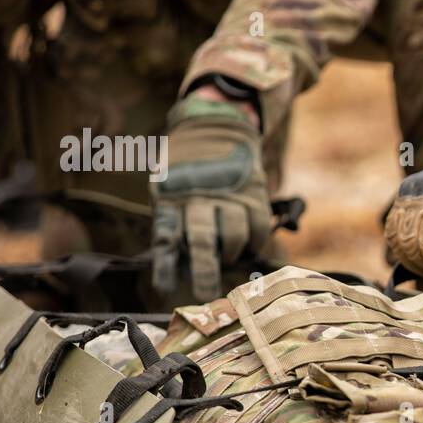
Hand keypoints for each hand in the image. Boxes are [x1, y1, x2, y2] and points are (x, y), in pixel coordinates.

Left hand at [151, 95, 271, 301]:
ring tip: (228, 255)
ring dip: (231, 253)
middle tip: (206, 293)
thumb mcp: (167, 191)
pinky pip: (258, 229)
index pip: (166, 237)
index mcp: (171, 199)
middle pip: (202, 239)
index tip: (165, 287)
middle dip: (204, 271)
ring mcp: (228, 195)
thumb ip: (172, 225)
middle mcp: (199, 197)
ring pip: (233, 236)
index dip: (166, 265)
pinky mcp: (253, 194)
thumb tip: (180, 269)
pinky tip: (246, 241)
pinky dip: (253, 242)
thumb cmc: (186, 173)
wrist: (215, 130)